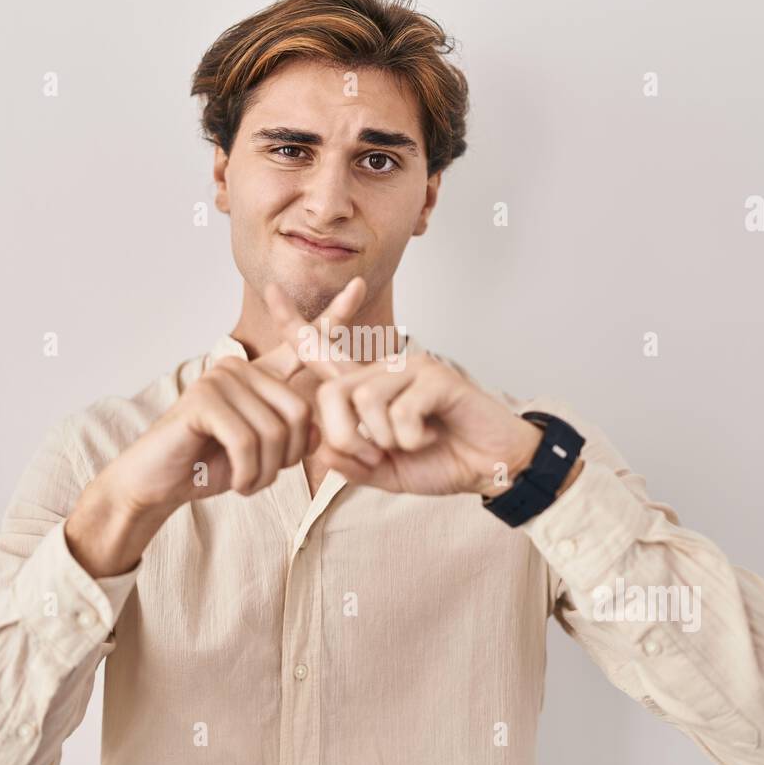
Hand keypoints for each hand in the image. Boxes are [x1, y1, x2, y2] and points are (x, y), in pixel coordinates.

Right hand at [95, 277, 384, 514]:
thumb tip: (321, 428)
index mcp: (259, 375)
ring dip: (265, 472)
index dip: (333, 318)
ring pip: (276, 433)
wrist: (158, 484)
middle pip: (299, 413)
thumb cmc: (210, 465)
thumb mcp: (265, 453)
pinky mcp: (204, 398)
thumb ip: (295, 435)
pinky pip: (248, 443)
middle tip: (260, 475)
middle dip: (286, 459)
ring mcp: (220, 378)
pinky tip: (236, 481)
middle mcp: (241, 367)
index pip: (302, 345)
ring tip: (245, 479)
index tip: (358, 287)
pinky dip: (248, 474)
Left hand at [263, 287, 543, 496]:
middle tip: (372, 457)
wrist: (492, 465)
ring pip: (365, 402)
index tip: (271, 292)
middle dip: (343, 437)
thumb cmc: (443, 461)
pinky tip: (432, 435)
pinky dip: (411, 438)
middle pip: (332, 394)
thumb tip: (322, 452)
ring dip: (384, 441)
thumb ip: (351, 464)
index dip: (296, 325)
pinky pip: (399, 411)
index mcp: (369, 388)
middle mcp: (386, 369)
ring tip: (412, 445)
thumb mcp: (386, 472)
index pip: (324, 352)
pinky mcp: (436, 376)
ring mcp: (412, 368)